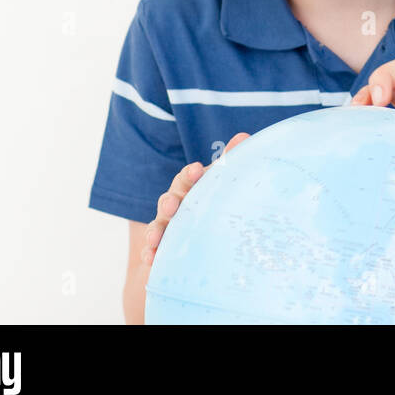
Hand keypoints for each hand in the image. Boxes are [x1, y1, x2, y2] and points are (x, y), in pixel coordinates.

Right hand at [141, 132, 248, 264]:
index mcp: (191, 187)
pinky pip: (152, 250)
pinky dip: (150, 253)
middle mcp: (176, 205)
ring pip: (158, 225)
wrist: (208, 239)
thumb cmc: (215, 201)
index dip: (190, 174)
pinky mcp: (163, 248)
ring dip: (155, 230)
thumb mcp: (223, 183)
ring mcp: (167, 226)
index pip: (187, 177)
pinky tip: (151, 258)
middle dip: (169, 202)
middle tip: (173, 206)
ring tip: (155, 238)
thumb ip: (231, 162)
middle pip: (168, 200)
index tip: (196, 171)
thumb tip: (244, 136)